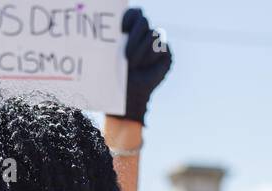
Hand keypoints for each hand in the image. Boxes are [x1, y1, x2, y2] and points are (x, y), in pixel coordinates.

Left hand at [114, 8, 171, 125]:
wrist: (128, 95)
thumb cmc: (116, 76)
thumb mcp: (111, 56)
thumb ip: (113, 40)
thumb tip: (105, 26)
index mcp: (129, 31)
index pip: (133, 13)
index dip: (129, 16)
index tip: (121, 29)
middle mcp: (143, 34)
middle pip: (143, 21)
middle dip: (134, 37)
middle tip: (126, 55)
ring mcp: (155, 42)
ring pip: (152, 34)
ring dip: (140, 51)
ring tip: (133, 66)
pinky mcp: (165, 52)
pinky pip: (161, 46)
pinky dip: (151, 57)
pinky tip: (145, 67)